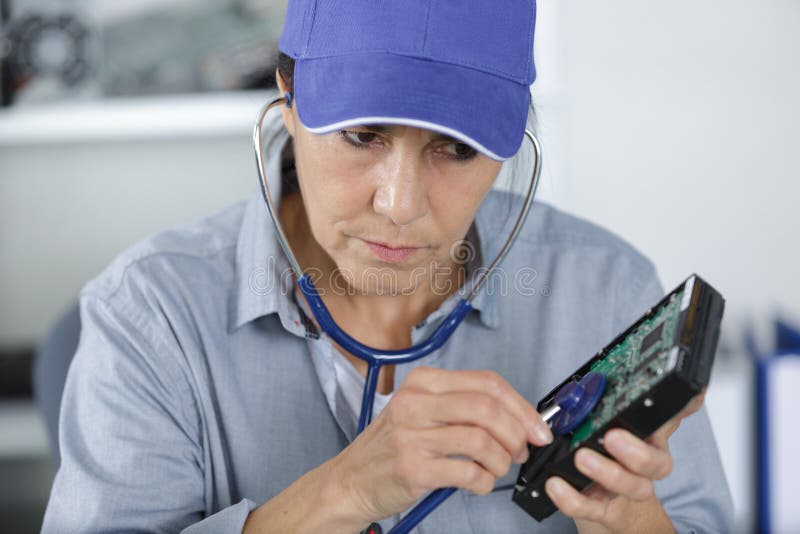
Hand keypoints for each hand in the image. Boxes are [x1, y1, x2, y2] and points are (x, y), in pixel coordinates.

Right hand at [328, 366, 553, 524]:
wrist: (351, 479)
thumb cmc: (393, 447)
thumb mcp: (421, 412)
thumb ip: (463, 407)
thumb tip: (520, 418)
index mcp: (424, 382)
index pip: (487, 383)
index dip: (521, 406)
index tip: (537, 427)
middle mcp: (416, 402)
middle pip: (487, 408)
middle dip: (517, 433)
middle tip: (521, 450)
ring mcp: (413, 435)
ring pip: (482, 441)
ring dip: (502, 461)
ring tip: (497, 468)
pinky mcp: (414, 468)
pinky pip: (469, 473)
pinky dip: (484, 482)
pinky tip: (478, 483)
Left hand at [544, 391, 705, 532]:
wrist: (605, 503)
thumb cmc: (605, 454)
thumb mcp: (609, 420)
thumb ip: (611, 397)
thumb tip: (608, 366)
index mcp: (647, 435)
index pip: (671, 417)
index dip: (683, 404)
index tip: (686, 391)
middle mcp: (643, 464)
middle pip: (657, 462)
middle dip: (637, 451)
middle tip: (612, 437)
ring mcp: (626, 489)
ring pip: (632, 487)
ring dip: (607, 473)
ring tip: (582, 458)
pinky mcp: (604, 510)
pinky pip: (592, 508)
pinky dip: (573, 499)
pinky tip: (556, 485)